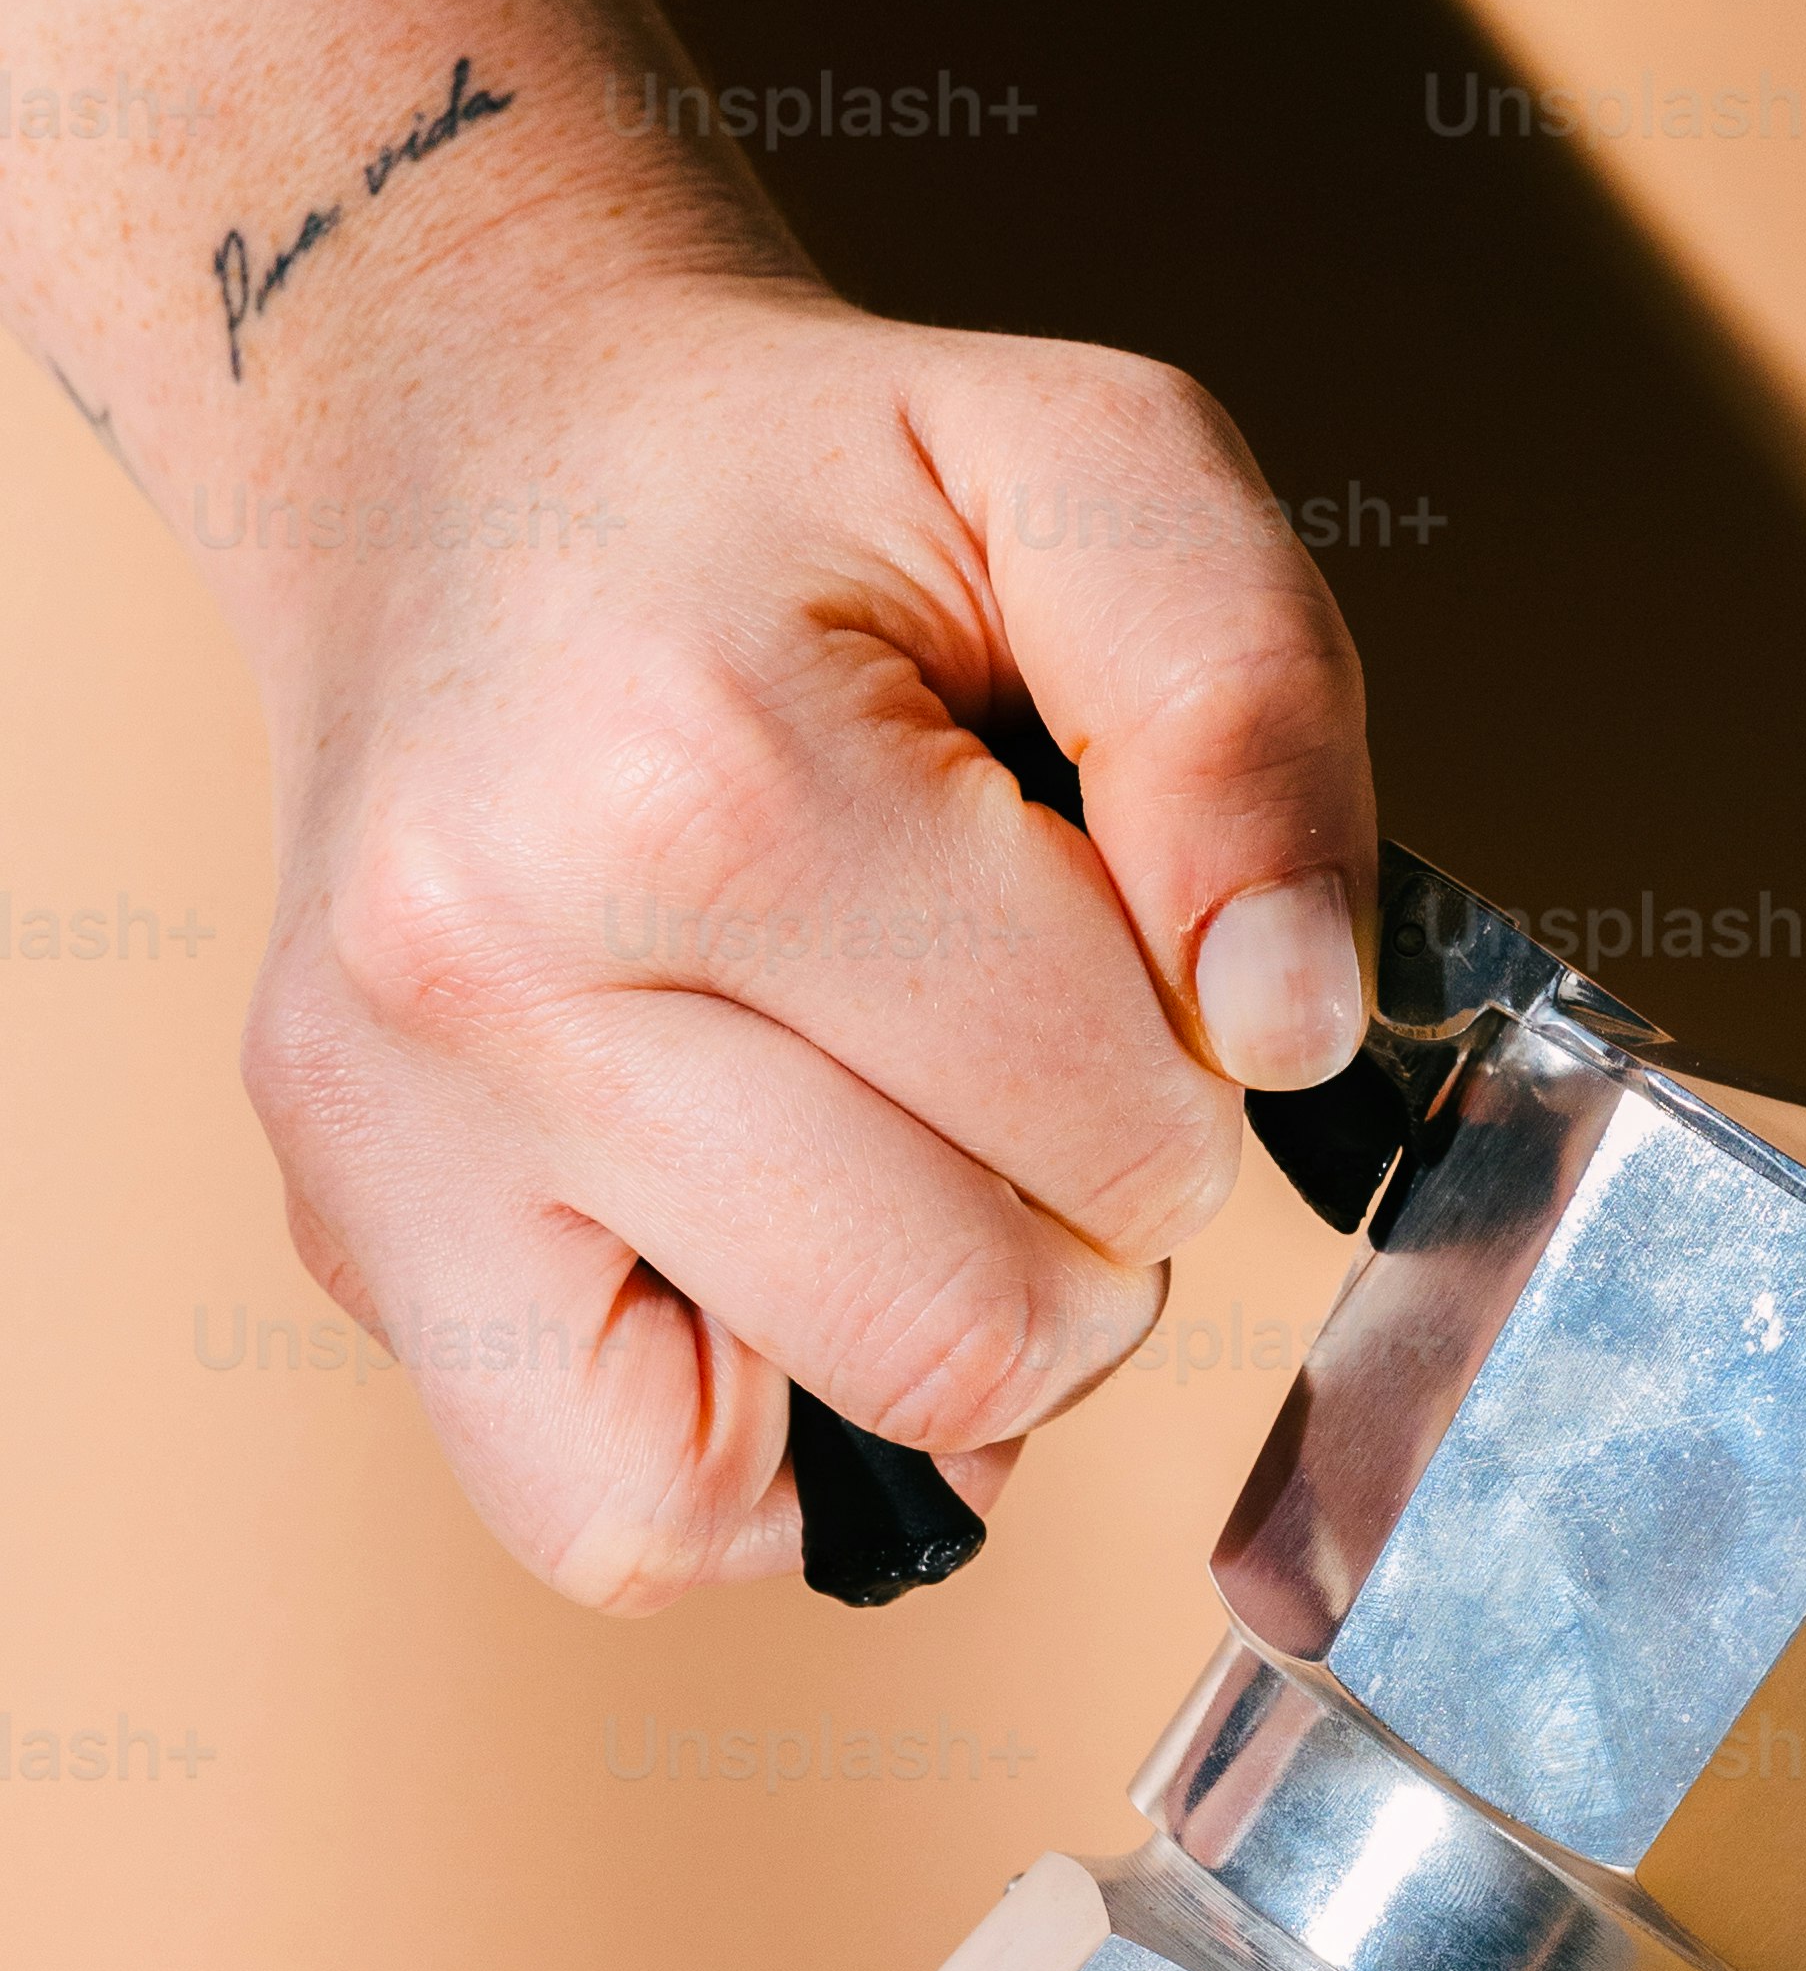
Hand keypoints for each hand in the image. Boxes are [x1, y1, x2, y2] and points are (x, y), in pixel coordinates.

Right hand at [233, 257, 1374, 1605]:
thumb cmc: (789, 489)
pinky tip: (772, 1231)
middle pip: (982, 1336)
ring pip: (835, 1459)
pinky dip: (770, 1438)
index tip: (1105, 922)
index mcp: (688, 781)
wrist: (465, 440)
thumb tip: (1290, 1023)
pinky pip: (632, 1530)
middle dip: (1084, 1221)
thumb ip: (1248, 713)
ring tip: (892, 1115)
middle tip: (1008, 1035)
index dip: (1190, 1057)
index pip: (1122, 1132)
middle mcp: (482, 983)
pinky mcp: (351, 1250)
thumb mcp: (1089, 470)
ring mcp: (384, 1143)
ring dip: (955, 1330)